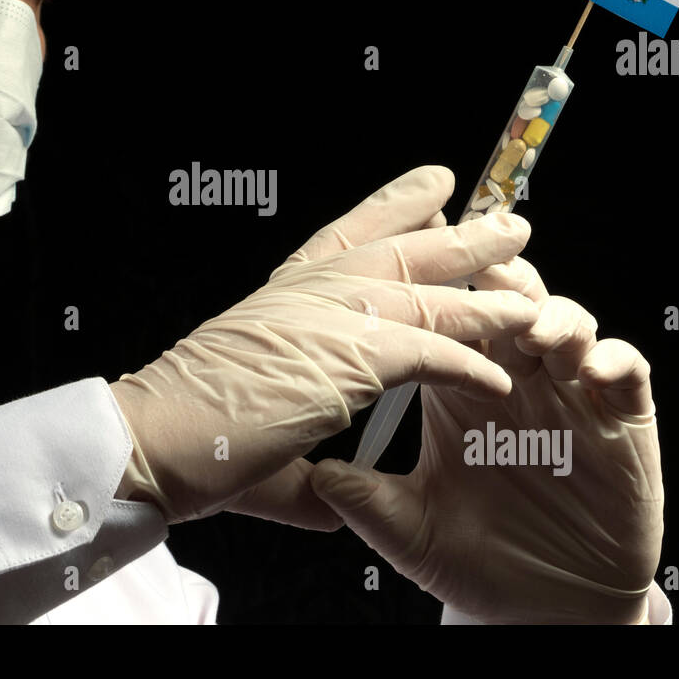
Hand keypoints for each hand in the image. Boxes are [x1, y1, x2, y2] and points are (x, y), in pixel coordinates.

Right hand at [109, 166, 539, 525]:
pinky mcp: (345, 356)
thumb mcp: (256, 431)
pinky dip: (465, 363)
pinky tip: (499, 373)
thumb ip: (305, 458)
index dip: (394, 207)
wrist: (149, 437)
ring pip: (423, 293)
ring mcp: (326, 317)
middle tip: (505, 220)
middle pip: (398, 249)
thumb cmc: (185, 437)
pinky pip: (427, 352)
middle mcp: (305, 294)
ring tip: (528, 282)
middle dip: (458, 235)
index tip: (433, 184)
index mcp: (281, 299)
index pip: (347, 237)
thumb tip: (328, 493)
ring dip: (481, 289)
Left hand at [310, 253, 663, 622]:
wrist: (545, 608)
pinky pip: (627, 371)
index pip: (450, 321)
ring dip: (553, 316)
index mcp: (459, 392)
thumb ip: (369, 501)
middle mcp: (517, 382)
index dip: (439, 290)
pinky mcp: (622, 422)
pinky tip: (591, 371)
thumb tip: (318, 475)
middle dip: (502, 278)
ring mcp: (571, 397)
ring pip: (569, 324)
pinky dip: (613, 359)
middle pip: (511, 303)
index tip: (416, 267)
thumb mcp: (412, 532)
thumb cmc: (478, 561)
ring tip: (533, 331)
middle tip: (486, 263)